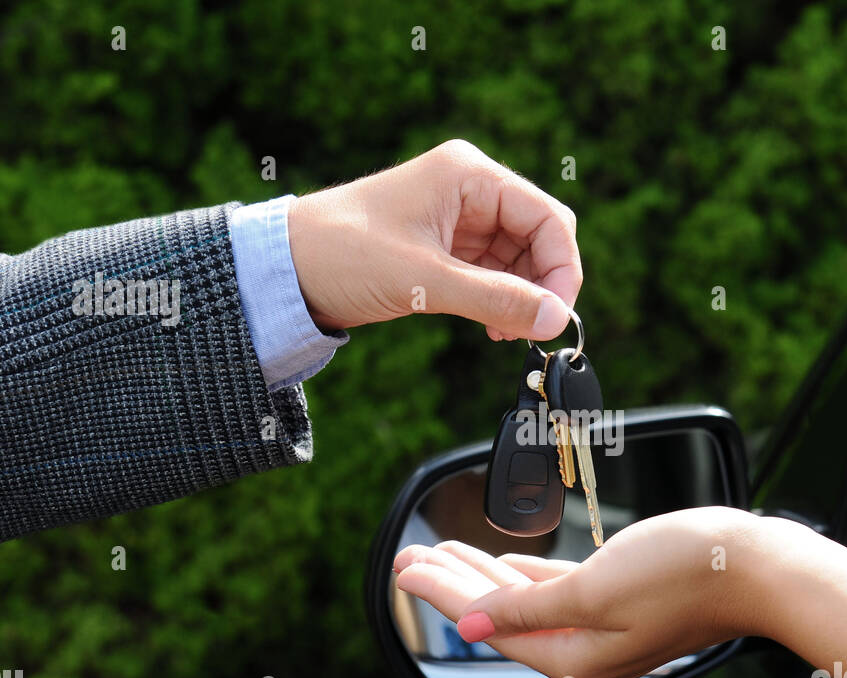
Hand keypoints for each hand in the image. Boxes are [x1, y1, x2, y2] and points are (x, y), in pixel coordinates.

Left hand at [287, 139, 581, 341]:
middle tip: (531, 328)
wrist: (285, 269)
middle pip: (539, 237)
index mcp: (470, 175)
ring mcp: (459, 219)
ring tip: (506, 333)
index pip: (546, 217)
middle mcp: (470, 190)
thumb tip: (554, 319)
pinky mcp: (446, 247)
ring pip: (520, 259)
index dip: (561, 268)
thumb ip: (496, 299)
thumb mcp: (425, 280)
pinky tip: (493, 326)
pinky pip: (494, 273)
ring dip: (522, 297)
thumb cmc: (344, 254)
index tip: (556, 314)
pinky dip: (500, 300)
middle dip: (542, 284)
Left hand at [393, 507, 789, 677]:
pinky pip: (558, 591)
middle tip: (409, 557)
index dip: (444, 594)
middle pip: (501, 616)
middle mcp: (587, 651)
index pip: (491, 625)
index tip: (405, 567)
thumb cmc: (684, 572)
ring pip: (526, 600)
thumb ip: (529, 609)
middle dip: (453, 585)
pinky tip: (505, 563)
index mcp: (577, 657)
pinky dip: (527, 576)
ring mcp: (606, 627)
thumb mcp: (595, 590)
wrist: (758, 566)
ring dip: (483, 575)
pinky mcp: (623, 601)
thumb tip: (469, 627)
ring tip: (442, 553)